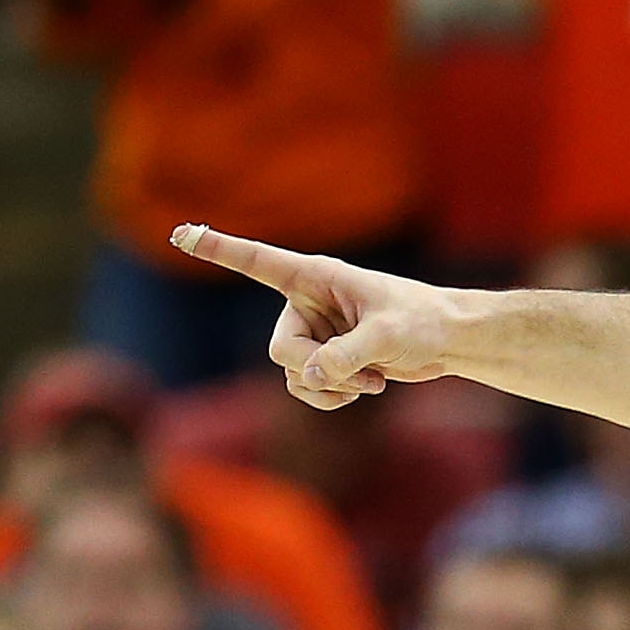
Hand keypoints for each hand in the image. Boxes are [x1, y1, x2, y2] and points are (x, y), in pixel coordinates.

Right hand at [172, 225, 460, 409]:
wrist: (448, 342)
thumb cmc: (424, 322)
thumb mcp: (388, 336)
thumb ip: (345, 355)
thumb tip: (305, 377)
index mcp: (317, 277)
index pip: (258, 262)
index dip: (218, 248)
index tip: (181, 233)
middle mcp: (307, 303)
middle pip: (283, 349)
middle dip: (320, 371)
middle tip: (364, 375)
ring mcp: (314, 333)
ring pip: (292, 374)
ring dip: (331, 388)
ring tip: (371, 381)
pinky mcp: (324, 358)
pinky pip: (305, 387)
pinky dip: (331, 396)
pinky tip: (365, 389)